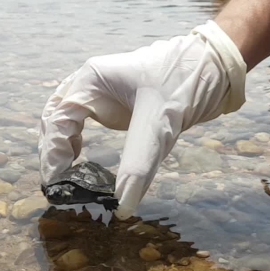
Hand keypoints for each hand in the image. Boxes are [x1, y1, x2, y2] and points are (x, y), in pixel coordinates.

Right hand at [37, 20, 247, 219]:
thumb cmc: (187, 81)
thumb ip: (139, 163)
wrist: (217, 65)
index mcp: (92, 79)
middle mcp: (91, 84)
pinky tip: (84, 165)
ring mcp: (102, 94)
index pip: (58, 118)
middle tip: (59, 187)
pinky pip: (84, 125)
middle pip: (54, 119)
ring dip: (61, 149)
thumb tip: (122, 205)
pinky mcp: (116, 106)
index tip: (59, 184)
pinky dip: (76, 145)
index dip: (53, 154)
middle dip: (52, 153)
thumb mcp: (161, 123)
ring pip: (65, 121)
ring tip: (67, 178)